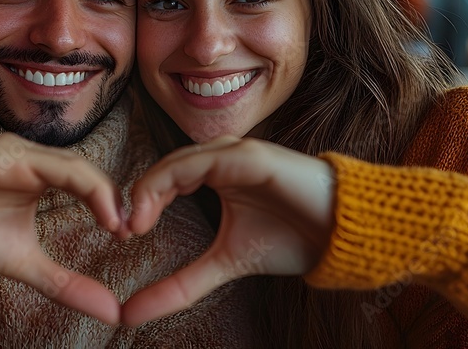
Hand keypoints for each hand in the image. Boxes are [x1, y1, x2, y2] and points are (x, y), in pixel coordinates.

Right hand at [0, 134, 127, 324]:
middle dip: (115, 199)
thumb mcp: (22, 264)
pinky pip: (53, 165)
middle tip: (130, 231)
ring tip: (118, 225)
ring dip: (103, 193)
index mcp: (38, 178)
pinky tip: (99, 212)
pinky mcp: (3, 153)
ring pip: (75, 166)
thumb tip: (112, 313)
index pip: (88, 185)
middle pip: (88, 173)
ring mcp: (18, 153)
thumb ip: (65, 283)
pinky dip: (83, 186)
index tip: (127, 238)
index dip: (111, 207)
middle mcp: (32, 160)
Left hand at [121, 136, 335, 326]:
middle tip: (123, 231)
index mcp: (216, 173)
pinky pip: (199, 160)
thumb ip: (181, 284)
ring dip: (148, 189)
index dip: (140, 203)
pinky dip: (169, 180)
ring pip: (176, 161)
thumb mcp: (226, 264)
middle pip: (163, 168)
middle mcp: (222, 157)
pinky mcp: (249, 156)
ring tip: (135, 223)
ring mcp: (236, 153)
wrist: (343, 234)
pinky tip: (155, 208)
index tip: (126, 235)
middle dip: (138, 197)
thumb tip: (131, 315)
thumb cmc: (294, 239)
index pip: (164, 179)